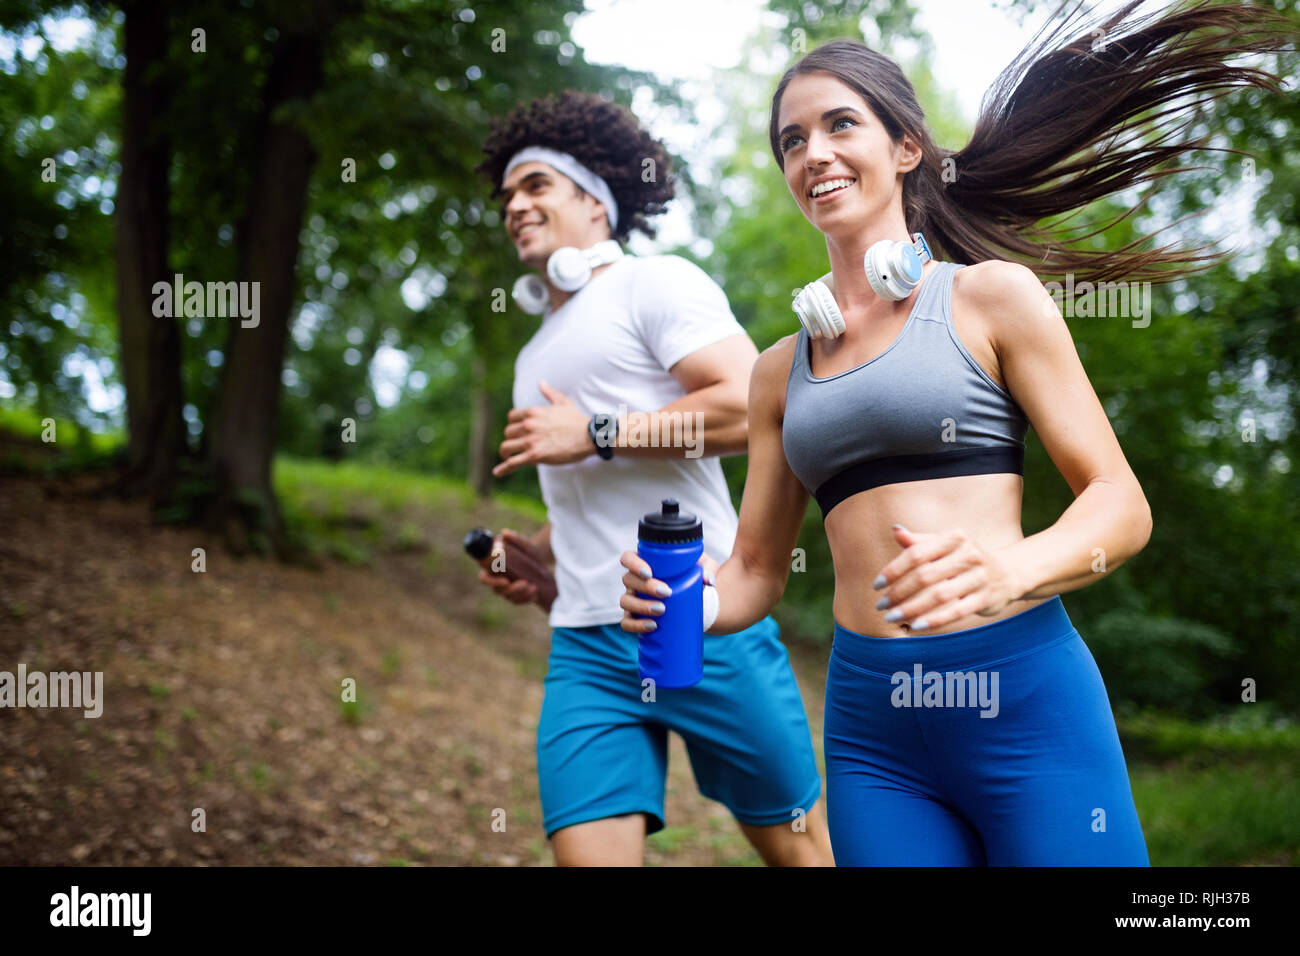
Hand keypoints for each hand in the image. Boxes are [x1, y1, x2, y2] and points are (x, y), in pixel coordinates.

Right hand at [476, 528, 539, 605]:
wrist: (539, 556)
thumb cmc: (526, 548)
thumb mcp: (522, 542)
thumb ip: (514, 537)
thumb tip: (505, 533)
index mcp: (491, 567)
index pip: (484, 578)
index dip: (491, 582)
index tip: (506, 581)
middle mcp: (496, 579)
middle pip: (498, 590)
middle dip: (512, 590)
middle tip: (526, 583)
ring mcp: (506, 588)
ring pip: (509, 597)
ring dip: (521, 595)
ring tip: (534, 588)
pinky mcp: (516, 594)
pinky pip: (518, 601)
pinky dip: (526, 599)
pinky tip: (535, 595)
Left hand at [492, 381, 592, 477]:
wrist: (588, 436)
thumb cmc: (577, 420)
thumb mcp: (563, 402)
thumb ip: (549, 392)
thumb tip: (541, 382)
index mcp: (533, 412)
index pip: (511, 417)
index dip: (513, 425)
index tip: (517, 431)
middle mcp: (528, 425)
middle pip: (508, 433)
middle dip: (511, 439)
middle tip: (516, 445)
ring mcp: (530, 441)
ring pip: (506, 447)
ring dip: (506, 453)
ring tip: (507, 457)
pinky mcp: (534, 455)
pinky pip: (513, 462)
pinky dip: (503, 468)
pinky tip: (497, 473)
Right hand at [618, 550, 719, 634]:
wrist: (698, 602)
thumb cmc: (695, 577)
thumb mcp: (704, 567)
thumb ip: (708, 568)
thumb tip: (708, 581)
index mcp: (645, 563)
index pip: (628, 558)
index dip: (633, 564)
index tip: (649, 573)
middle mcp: (635, 581)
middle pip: (628, 579)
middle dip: (645, 587)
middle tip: (667, 592)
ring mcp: (633, 599)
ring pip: (625, 601)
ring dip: (641, 606)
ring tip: (661, 610)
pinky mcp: (636, 618)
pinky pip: (626, 623)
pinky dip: (636, 625)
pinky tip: (652, 626)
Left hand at [871, 524, 1023, 630]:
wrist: (1008, 573)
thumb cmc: (965, 559)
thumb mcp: (946, 546)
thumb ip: (920, 542)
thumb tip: (895, 530)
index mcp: (955, 538)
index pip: (916, 553)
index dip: (894, 570)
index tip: (876, 585)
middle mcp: (969, 555)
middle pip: (925, 575)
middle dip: (899, 592)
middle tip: (881, 606)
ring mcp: (979, 577)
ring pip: (939, 595)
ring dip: (912, 608)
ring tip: (892, 618)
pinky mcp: (986, 598)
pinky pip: (956, 611)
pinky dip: (934, 620)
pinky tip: (916, 627)